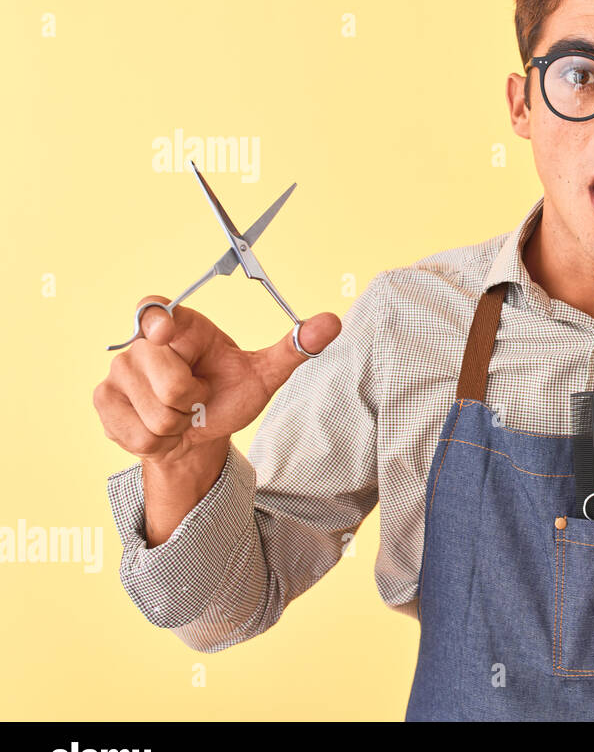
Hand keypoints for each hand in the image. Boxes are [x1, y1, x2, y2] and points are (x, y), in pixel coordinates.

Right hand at [93, 294, 341, 466]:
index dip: (157, 319)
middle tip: (197, 397)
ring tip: (180, 413)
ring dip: (176, 425)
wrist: (198, 435)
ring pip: (154, 414)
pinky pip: (137, 435)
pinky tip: (161, 429)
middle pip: (168, 382)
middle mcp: (142, 344)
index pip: (155, 309)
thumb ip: (294, 348)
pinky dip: (158, 442)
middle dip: (192, 401)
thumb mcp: (263, 374)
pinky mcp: (103, 402)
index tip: (166, 332)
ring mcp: (117, 372)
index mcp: (181, 326)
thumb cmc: (227, 394)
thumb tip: (332, 321)